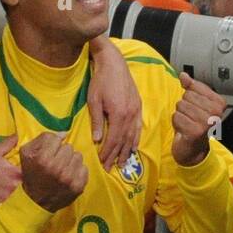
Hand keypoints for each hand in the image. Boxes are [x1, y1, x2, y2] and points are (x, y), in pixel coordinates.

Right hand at [0, 133, 20, 215]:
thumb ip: (8, 144)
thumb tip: (18, 136)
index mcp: (15, 176)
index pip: (24, 178)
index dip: (17, 177)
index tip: (10, 176)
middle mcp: (12, 190)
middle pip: (15, 190)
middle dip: (8, 187)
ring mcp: (2, 202)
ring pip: (5, 200)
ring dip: (0, 196)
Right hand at [20, 132, 87, 211]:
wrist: (35, 201)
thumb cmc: (31, 174)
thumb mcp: (27, 153)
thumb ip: (43, 138)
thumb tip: (64, 134)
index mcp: (43, 158)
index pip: (56, 139)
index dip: (51, 145)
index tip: (48, 153)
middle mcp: (57, 168)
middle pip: (69, 147)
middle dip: (62, 153)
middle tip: (55, 162)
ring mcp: (69, 178)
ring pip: (78, 156)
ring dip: (71, 161)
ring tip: (63, 169)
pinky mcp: (78, 186)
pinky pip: (84, 168)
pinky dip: (77, 171)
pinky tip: (69, 176)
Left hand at [88, 36, 142, 168]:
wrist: (114, 63)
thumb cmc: (100, 81)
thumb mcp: (94, 101)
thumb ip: (97, 122)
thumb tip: (98, 140)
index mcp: (119, 114)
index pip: (113, 140)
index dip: (108, 153)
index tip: (102, 163)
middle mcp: (130, 115)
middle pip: (124, 140)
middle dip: (117, 156)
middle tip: (111, 168)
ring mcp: (136, 110)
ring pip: (133, 135)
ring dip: (127, 150)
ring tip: (123, 162)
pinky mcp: (138, 106)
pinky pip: (138, 127)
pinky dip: (136, 138)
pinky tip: (133, 147)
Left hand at [172, 71, 226, 167]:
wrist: (194, 148)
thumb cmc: (195, 124)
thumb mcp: (195, 103)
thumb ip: (190, 88)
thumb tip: (184, 75)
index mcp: (219, 103)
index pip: (194, 87)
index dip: (189, 96)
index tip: (196, 108)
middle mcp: (216, 112)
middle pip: (186, 96)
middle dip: (184, 107)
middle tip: (191, 118)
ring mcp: (207, 122)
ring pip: (180, 106)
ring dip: (180, 115)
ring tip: (187, 123)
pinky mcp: (195, 131)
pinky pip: (176, 117)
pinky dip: (177, 123)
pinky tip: (184, 130)